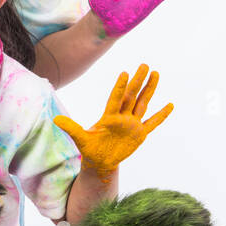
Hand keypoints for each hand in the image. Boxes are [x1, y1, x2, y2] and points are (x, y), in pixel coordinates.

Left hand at [55, 64, 171, 181]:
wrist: (100, 161)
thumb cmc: (90, 148)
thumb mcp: (80, 139)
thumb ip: (71, 128)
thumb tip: (55, 119)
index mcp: (109, 116)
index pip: (115, 99)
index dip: (120, 87)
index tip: (124, 73)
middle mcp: (122, 117)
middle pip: (132, 96)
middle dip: (138, 81)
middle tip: (144, 64)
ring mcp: (132, 124)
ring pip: (143, 103)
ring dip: (149, 90)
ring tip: (156, 74)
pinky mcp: (140, 134)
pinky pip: (153, 123)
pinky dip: (161, 115)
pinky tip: (170, 105)